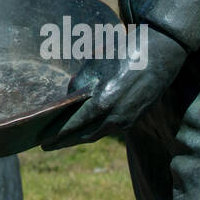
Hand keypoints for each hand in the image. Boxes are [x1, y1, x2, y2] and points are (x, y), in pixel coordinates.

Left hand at [41, 25, 186, 149]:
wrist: (159, 55)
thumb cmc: (123, 54)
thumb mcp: (94, 64)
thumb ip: (79, 83)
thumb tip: (68, 98)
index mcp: (102, 102)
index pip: (72, 124)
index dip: (56, 133)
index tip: (40, 139)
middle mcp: (114, 117)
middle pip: (83, 135)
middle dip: (63, 141)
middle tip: (45, 145)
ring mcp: (126, 121)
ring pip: (96, 135)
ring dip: (77, 139)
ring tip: (61, 141)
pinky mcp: (133, 120)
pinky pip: (108, 130)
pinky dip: (93, 133)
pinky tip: (83, 131)